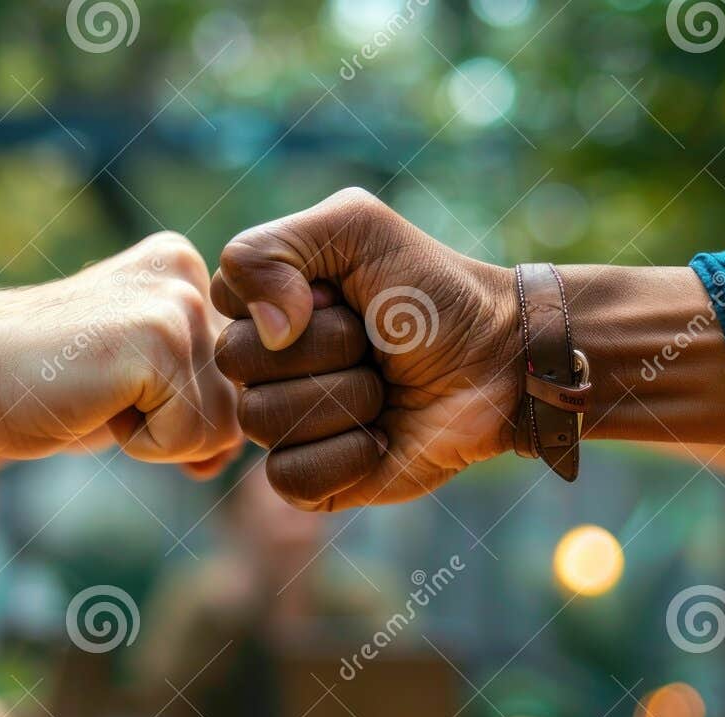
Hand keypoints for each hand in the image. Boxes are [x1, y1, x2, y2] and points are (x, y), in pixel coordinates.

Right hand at [0, 232, 240, 477]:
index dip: (182, 413)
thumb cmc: (42, 388)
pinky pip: (191, 438)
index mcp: (185, 271)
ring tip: (97, 395)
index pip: (234, 380)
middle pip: (235, 405)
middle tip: (100, 393)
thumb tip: (236, 451)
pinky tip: (94, 403)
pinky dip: (142, 445)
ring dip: (156, 438)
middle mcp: (191, 274)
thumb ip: (193, 395)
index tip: (116, 389)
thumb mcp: (136, 383)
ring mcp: (177, 302)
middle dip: (172, 427)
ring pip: (222, 427)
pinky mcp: (161, 339)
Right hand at [210, 188, 520, 507]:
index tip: (345, 294)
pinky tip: (382, 437)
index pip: (225, 302)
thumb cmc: (433, 293)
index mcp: (268, 307)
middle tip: (373, 344)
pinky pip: (289, 477)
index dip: (291, 298)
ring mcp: (287, 425)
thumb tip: (266, 328)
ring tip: (385, 388)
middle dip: (327, 347)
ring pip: (263, 421)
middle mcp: (267, 368)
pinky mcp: (312, 480)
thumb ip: (274, 248)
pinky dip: (347, 454)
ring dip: (346, 398)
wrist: (500, 362)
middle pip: (241, 363)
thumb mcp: (357, 228)